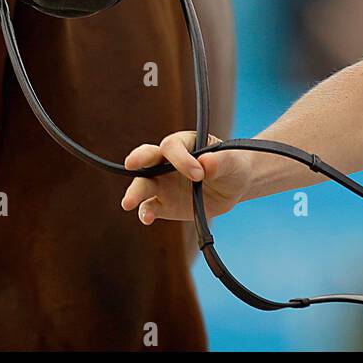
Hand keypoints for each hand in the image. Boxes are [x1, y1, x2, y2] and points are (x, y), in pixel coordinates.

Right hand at [120, 131, 253, 225]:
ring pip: (143, 184)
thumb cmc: (232, 166)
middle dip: (138, 159)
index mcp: (184, 144)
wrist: (234, 187)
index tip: (199, 174)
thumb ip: (220, 161)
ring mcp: (163, 183)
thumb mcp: (231, 162)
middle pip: (147, 158)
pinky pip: (150, 207)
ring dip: (135, 192)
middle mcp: (168, 162)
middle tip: (132, 163)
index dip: (181, 159)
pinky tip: (147, 218)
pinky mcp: (163, 204)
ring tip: (128, 202)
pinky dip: (146, 212)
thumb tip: (205, 162)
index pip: (171, 146)